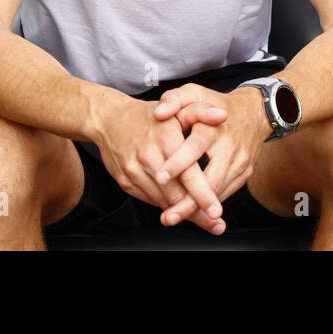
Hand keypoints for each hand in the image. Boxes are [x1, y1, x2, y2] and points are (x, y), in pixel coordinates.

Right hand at [92, 95, 231, 234]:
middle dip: (197, 212)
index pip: (188, 173)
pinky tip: (176, 203)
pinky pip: (150, 199)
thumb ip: (201, 112)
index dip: (203, 194)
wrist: (109, 118)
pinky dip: (165, 203)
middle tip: (216, 224)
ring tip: (202, 218)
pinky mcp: (125, 181)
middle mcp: (148, 156)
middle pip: (176, 193)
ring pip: (163, 200)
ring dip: (181, 211)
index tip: (217, 211)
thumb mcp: (176, 109)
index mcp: (165, 139)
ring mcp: (134, 170)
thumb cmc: (149, 116)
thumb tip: (223, 115)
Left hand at [151, 84, 271, 227]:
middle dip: (189, 201)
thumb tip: (159, 113)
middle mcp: (230, 146)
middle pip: (211, 179)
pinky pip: (225, 193)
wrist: (254, 112)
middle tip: (168, 216)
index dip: (178, 162)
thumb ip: (174, 99)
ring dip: (197, 209)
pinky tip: (189, 211)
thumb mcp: (194, 92)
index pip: (196, 146)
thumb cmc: (215, 103)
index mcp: (214, 126)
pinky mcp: (245, 173)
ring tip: (173, 217)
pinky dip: (207, 204)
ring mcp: (240, 162)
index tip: (160, 177)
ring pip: (218, 191)